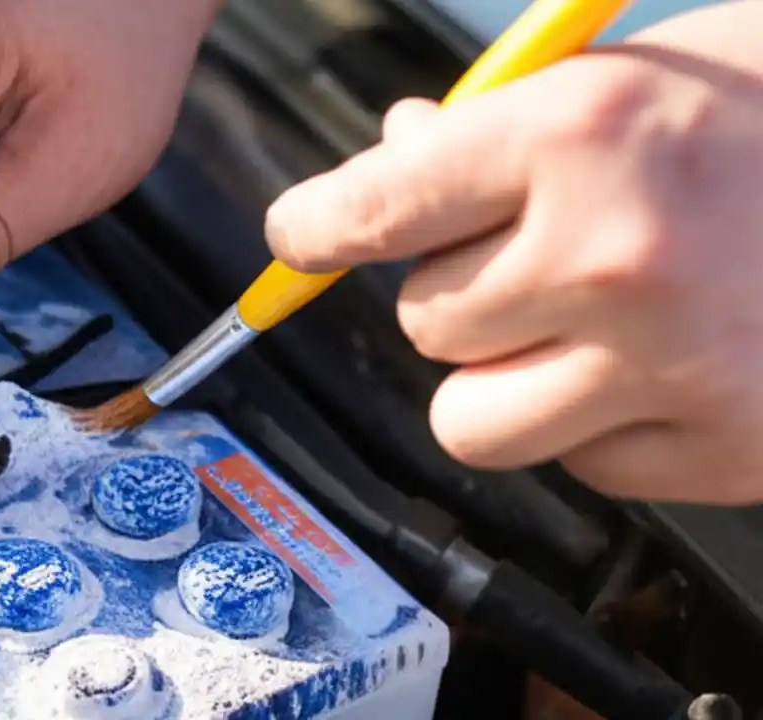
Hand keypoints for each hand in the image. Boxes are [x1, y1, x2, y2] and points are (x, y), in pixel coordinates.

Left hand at [263, 3, 762, 503]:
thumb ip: (501, 130)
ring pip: (472, 419)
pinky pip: (576, 464)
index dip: (316, 227)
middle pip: (422, 321)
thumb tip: (393, 158)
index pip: (376, 207)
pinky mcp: (720, 451)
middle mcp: (615, 260)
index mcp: (583, 139)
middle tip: (529, 256)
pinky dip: (594, 423)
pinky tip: (662, 363)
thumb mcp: (634, 79)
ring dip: (500, 376)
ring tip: (578, 325)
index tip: (299, 238)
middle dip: (455, 289)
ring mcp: (671, 370)